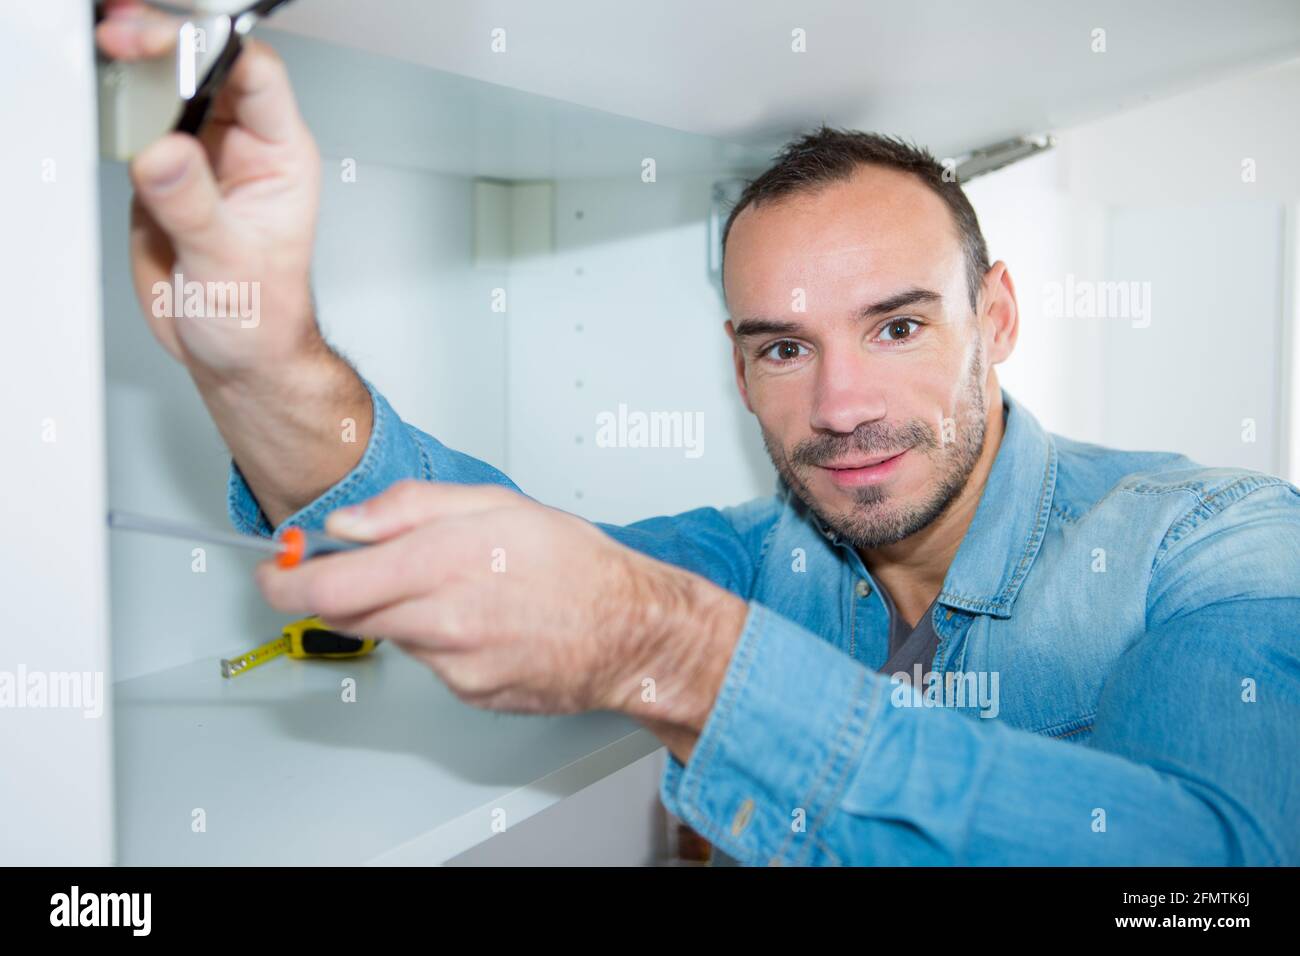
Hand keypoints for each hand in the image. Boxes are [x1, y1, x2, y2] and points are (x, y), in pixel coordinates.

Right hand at [97, 0, 321, 379]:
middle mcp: (242, 149)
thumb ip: (195, 208)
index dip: (216, 49)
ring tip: (108, 57)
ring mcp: (199, 160)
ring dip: (135, 70)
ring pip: (166, 90)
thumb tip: (165, 154)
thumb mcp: (231, 266)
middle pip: (205, 68)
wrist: (234, 355)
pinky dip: (114, 109)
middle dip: (166, 45)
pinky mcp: (160, 177)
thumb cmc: (262, 317)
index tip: (174, 47)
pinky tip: (101, 101)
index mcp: (280, 158)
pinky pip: (135, 126)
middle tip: (125, 39)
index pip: (256, 76)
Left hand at [253, 481, 747, 741]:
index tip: (273, 572)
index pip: (330, 587)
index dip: (285, 583)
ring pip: (391, 636)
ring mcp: (453, 665)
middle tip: (362, 567)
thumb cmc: (576, 564)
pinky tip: (481, 620)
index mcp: (444, 561)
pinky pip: (428, 662)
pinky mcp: (468, 693)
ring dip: (400, 611)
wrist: (631, 631)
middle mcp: (442, 619)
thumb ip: (410, 506)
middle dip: (339, 592)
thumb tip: (346, 524)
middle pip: (347, 616)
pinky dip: (437, 638)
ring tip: (458, 586)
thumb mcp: (496, 504)